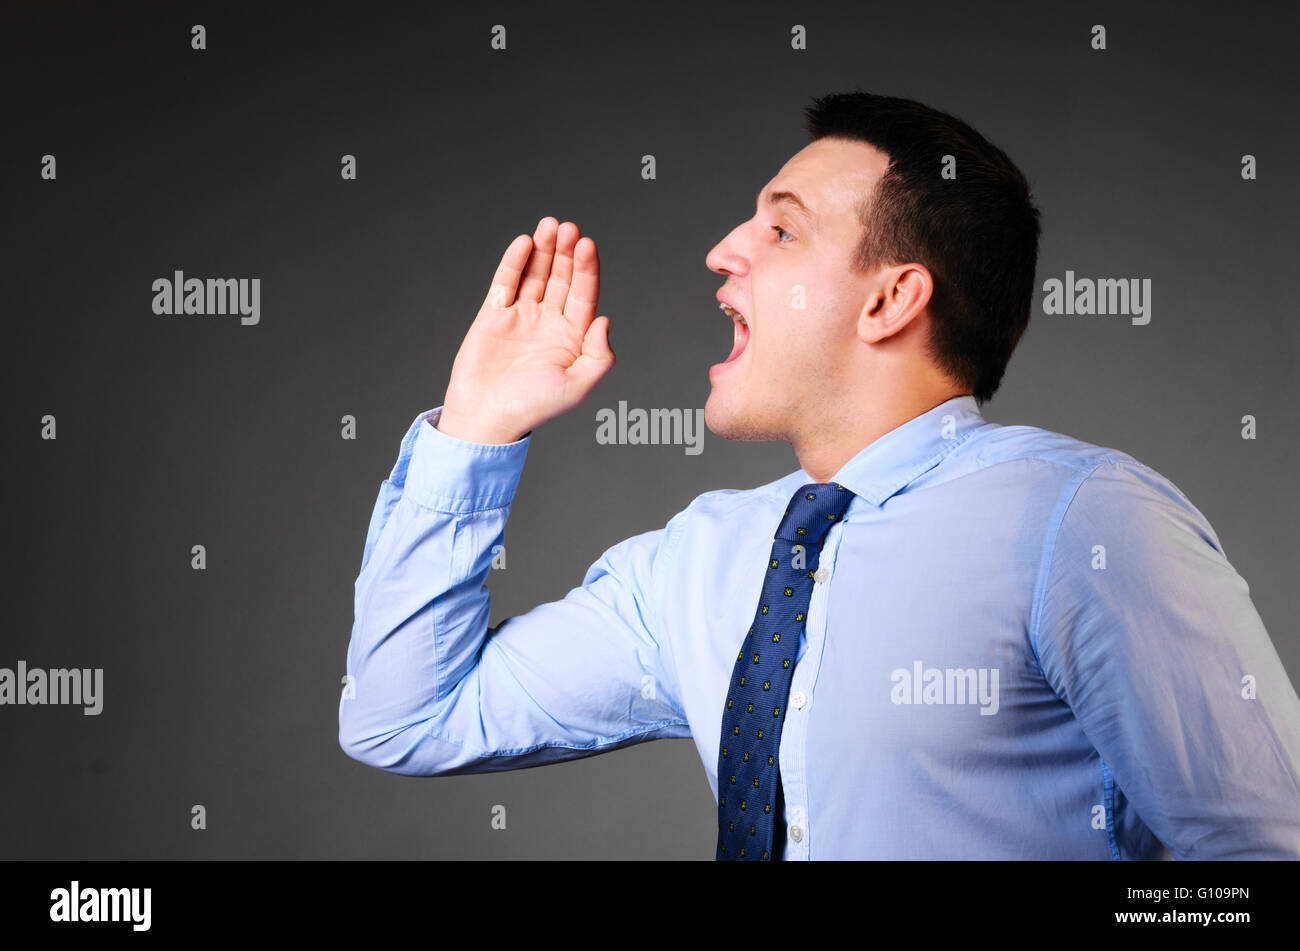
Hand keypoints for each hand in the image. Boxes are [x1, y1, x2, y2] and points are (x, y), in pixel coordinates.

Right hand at [437, 217, 613, 443]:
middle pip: (561, 277)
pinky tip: (525, 243)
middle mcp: (549, 322)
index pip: (584, 293)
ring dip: (543, 249)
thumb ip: (598, 356)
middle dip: (566, 252)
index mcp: (572, 336)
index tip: (587, 245)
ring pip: (535, 274)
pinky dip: (515, 263)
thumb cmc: (533, 407)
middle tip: (568, 228)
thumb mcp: (577, 387)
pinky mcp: (494, 315)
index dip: (586, 268)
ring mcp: (522, 316)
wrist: (486, 418)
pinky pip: (506, 282)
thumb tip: (605, 320)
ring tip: (549, 226)